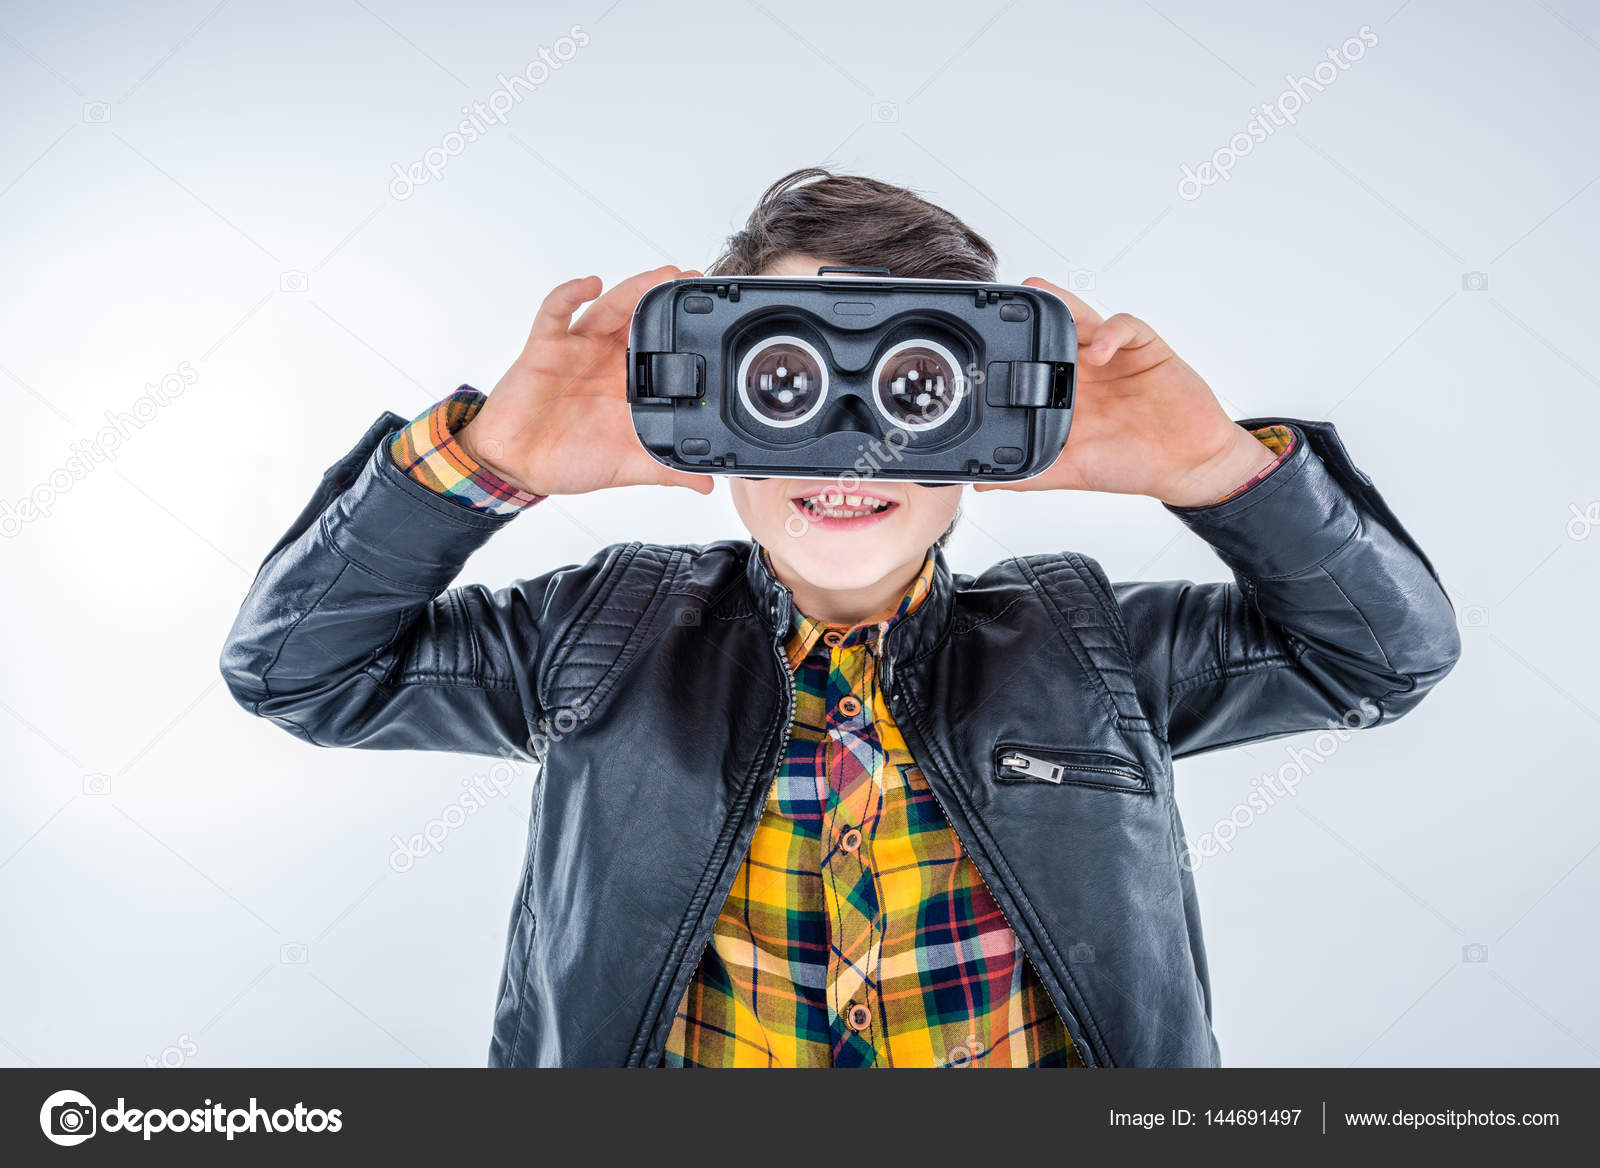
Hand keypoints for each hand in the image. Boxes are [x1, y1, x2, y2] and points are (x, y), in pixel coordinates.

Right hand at [456, 265, 713, 496]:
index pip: (661, 349)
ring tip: (663, 274)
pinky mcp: (545, 346)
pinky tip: (591, 283)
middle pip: (640, 318)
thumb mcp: (625, 466)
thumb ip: (665, 469)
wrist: (516, 465)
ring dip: (636, 288)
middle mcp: (606, 359)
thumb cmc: (567, 460)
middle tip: (693, 279)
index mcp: (628, 383)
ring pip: (609, 307)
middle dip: (666, 297)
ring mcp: (577, 349)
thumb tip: (707, 483)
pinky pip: (556, 311)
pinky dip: (571, 293)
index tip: (713, 319)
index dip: (684, 332)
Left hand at [975, 277, 1275, 506]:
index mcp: (1065, 392)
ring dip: (1066, 306)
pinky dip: (1111, 333)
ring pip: (1085, 318)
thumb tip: (980, 483)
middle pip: (1055, 331)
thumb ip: (1028, 475)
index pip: (1033, 360)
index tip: (985, 339)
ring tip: (1044, 298)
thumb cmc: (1131, 465)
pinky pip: (1126, 327)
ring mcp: (1115, 356)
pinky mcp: (1146, 348)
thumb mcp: (1071, 472)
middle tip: (1013, 298)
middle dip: (1036, 314)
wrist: (1187, 465)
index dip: (1013, 346)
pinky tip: (1098, 352)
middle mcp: (1086, 369)